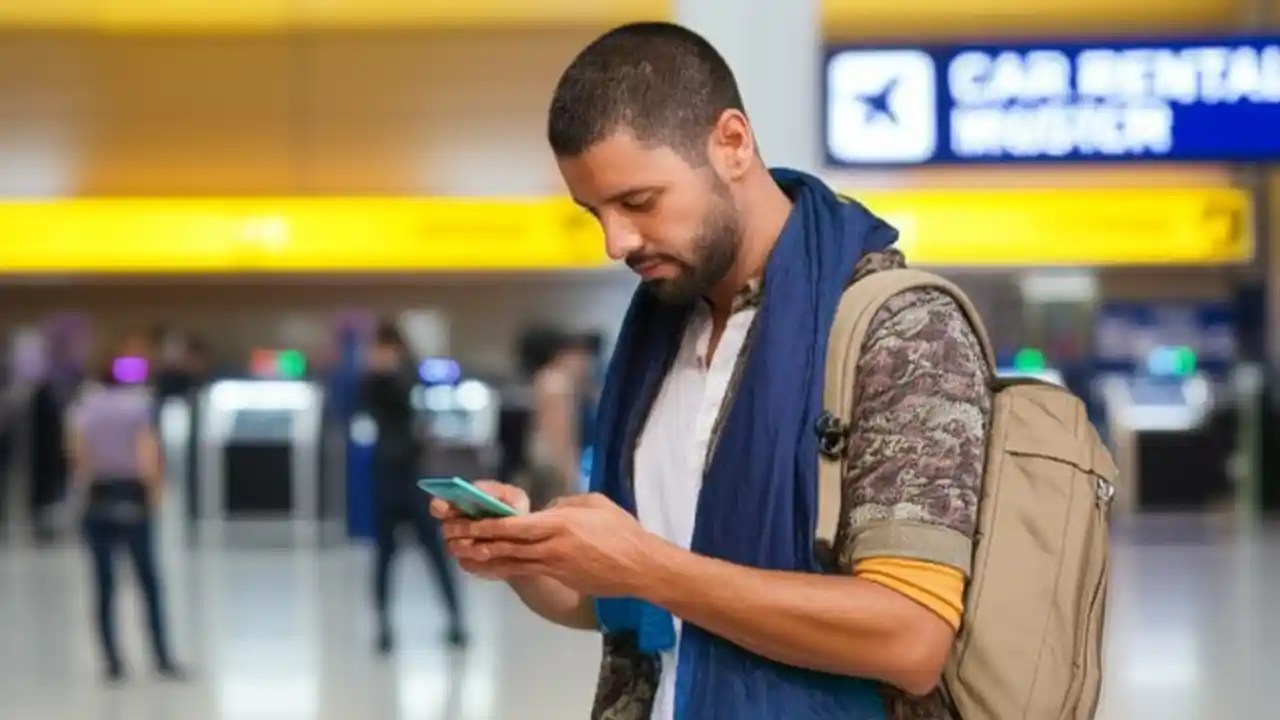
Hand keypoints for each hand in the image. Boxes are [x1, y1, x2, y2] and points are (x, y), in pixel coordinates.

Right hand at [432, 481, 533, 579]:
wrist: (528, 538)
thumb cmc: (514, 510)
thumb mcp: (511, 497)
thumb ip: (495, 492)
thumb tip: (477, 490)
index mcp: (458, 506)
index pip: (439, 507)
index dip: (439, 507)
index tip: (445, 508)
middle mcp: (453, 527)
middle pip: (446, 529)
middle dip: (459, 529)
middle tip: (472, 531)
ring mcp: (459, 547)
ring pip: (456, 549)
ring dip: (469, 549)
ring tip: (485, 551)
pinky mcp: (469, 564)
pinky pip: (468, 565)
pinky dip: (478, 562)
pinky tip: (491, 560)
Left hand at [442, 493, 665, 597]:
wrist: (640, 568)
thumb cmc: (622, 530)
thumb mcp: (594, 503)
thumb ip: (565, 503)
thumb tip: (546, 509)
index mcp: (560, 524)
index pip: (515, 526)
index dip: (487, 525)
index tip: (465, 522)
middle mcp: (552, 547)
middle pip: (505, 546)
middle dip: (475, 540)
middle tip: (451, 537)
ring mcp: (554, 566)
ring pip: (510, 563)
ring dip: (482, 558)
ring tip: (459, 553)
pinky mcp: (559, 578)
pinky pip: (523, 572)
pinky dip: (501, 569)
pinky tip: (486, 567)